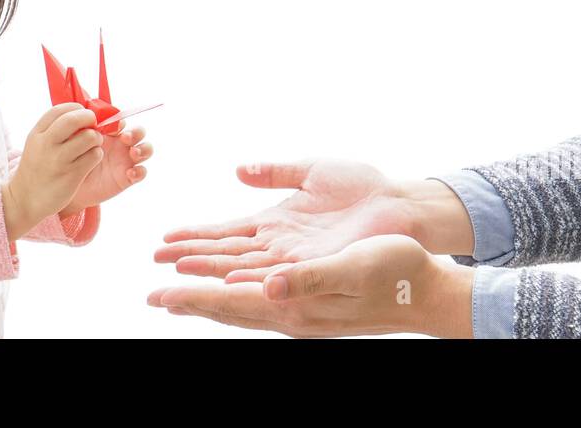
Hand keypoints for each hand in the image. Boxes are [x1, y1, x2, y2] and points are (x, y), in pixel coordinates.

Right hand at [2, 102, 103, 237]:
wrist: (24, 199)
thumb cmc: (37, 167)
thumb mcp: (37, 143)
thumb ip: (53, 128)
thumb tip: (81, 114)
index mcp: (37, 133)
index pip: (60, 109)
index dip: (76, 108)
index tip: (82, 114)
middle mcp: (46, 144)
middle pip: (75, 119)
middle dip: (90, 118)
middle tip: (92, 125)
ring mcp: (59, 160)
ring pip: (90, 137)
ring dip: (96, 139)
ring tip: (92, 145)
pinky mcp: (72, 175)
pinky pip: (94, 156)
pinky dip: (97, 155)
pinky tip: (90, 159)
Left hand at [63, 124, 152, 210]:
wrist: (72, 187)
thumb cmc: (73, 161)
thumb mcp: (76, 145)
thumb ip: (82, 133)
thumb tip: (83, 119)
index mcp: (109, 133)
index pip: (121, 122)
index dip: (120, 122)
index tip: (113, 126)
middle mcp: (121, 144)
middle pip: (139, 132)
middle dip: (136, 132)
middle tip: (125, 137)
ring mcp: (127, 160)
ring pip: (146, 149)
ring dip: (144, 149)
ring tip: (134, 153)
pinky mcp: (128, 177)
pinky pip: (141, 172)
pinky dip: (140, 172)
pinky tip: (130, 173)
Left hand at [147, 234, 473, 337]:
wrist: (428, 290)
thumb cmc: (396, 273)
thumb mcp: (352, 268)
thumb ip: (309, 278)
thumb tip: (266, 286)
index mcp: (297, 306)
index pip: (234, 303)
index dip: (196, 297)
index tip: (161, 295)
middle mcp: (293, 313)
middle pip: (229, 309)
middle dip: (190, 301)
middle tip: (153, 297)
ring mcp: (302, 310)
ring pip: (241, 305)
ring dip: (208, 297)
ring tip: (180, 293)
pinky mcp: (311, 301)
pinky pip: (259, 299)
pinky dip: (235, 292)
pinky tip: (232, 289)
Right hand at [154, 158, 416, 278]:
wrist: (398, 203)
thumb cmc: (361, 188)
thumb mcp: (311, 171)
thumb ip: (275, 172)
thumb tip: (239, 169)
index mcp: (275, 225)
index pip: (225, 235)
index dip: (194, 238)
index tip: (164, 242)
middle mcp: (279, 247)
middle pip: (224, 257)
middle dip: (188, 264)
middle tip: (154, 273)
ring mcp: (295, 259)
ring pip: (242, 270)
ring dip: (209, 275)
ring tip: (178, 279)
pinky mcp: (315, 265)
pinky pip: (277, 276)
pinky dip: (251, 281)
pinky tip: (227, 285)